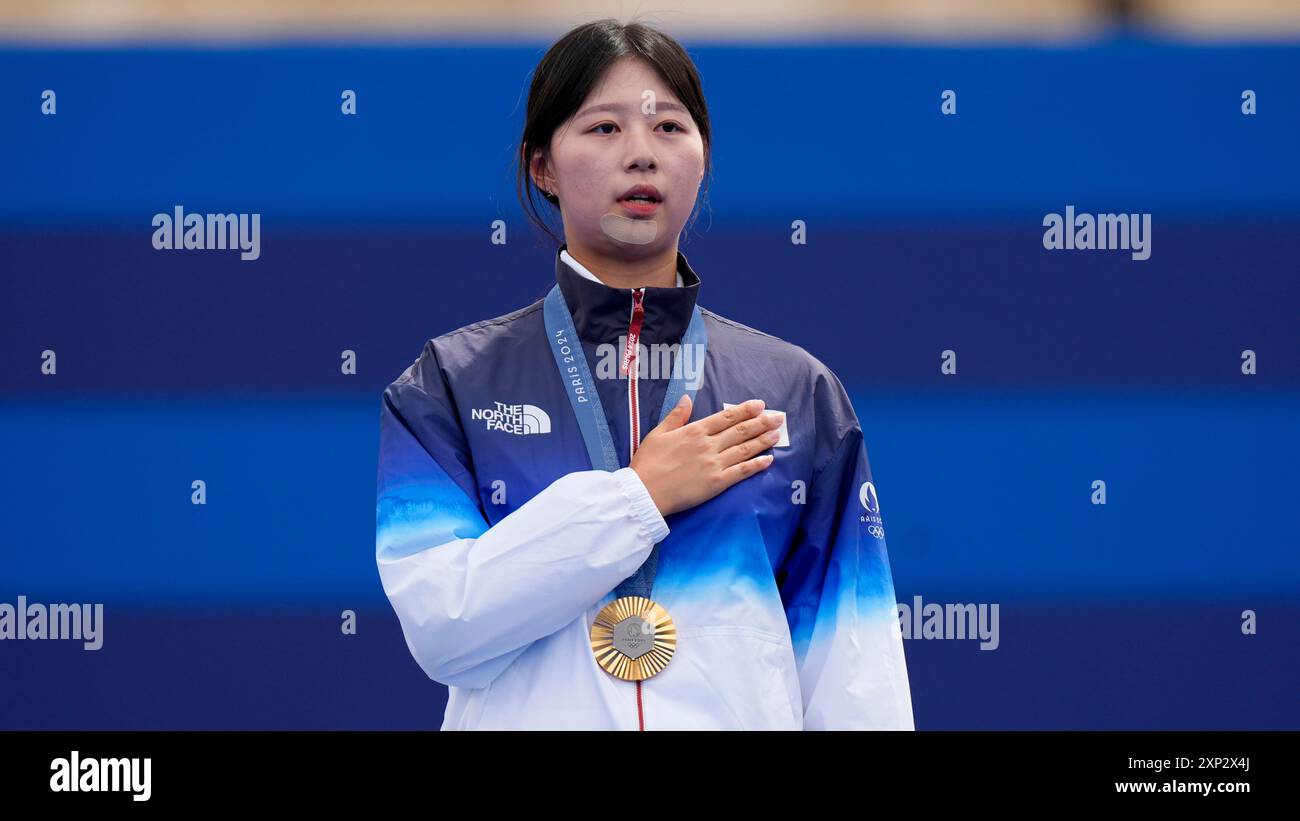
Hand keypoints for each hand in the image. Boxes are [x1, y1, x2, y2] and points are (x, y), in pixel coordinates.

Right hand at [630, 396, 782, 516]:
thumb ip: (675, 416)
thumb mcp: (657, 433)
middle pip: (740, 431)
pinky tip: (769, 459)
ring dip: (763, 440)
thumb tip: (687, 398)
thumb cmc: (648, 463)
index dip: (745, 410)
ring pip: (745, 449)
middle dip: (761, 422)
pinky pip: (742, 471)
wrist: (645, 492)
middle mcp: (708, 444)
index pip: (726, 417)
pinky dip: (757, 465)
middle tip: (778, 417)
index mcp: (694, 431)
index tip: (760, 405)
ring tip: (777, 434)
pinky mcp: (718, 483)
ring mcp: (715, 463)